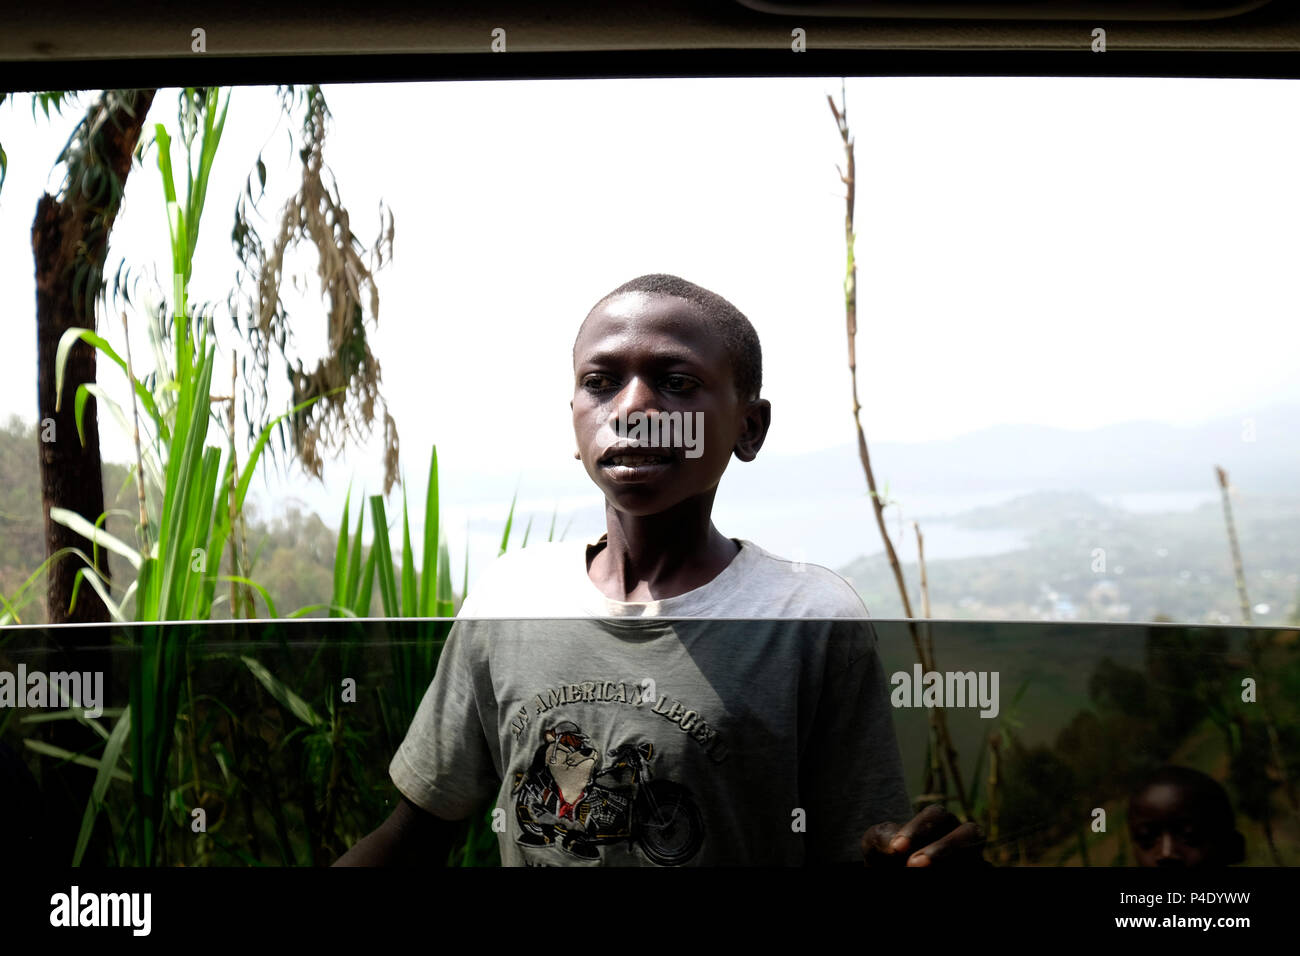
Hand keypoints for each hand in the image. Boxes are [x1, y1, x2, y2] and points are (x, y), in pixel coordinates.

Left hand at [861, 804, 988, 866]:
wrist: (897, 874)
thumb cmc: (886, 857)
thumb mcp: (876, 845)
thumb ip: (881, 838)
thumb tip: (893, 846)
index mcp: (939, 821)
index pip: (936, 816)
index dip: (917, 830)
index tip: (897, 847)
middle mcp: (962, 836)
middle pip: (969, 832)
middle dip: (942, 848)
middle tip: (913, 864)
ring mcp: (974, 858)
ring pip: (976, 854)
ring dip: (951, 860)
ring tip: (920, 870)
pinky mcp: (974, 871)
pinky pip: (975, 869)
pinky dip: (957, 872)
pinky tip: (938, 878)